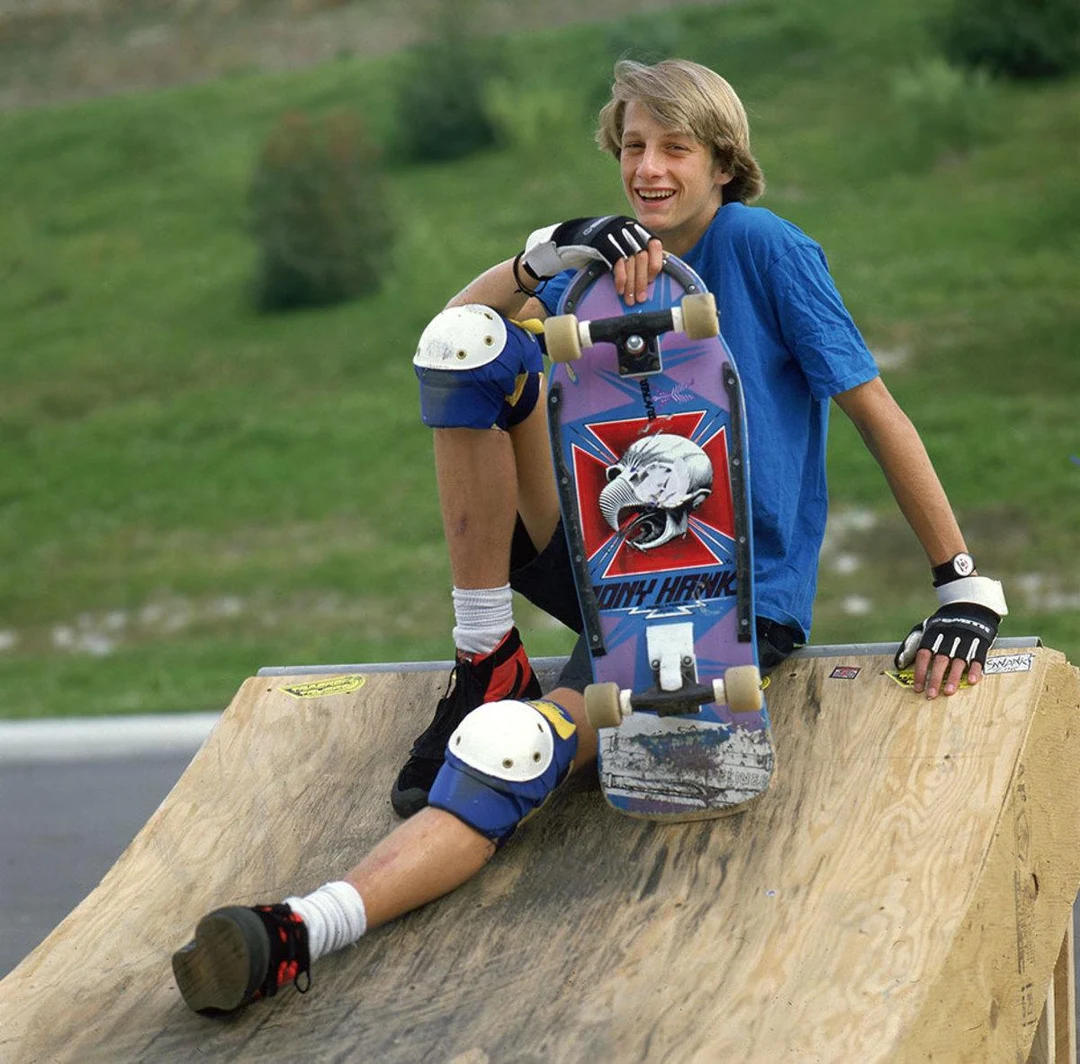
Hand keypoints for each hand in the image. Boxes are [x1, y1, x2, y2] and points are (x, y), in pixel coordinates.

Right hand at [521, 217, 662, 305]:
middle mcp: (625, 226)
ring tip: (630, 299)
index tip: (652, 281)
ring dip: (632, 283)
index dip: (655, 263)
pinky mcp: (601, 240)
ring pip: (630, 260)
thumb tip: (647, 278)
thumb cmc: (594, 249)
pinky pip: (616, 261)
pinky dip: (620, 278)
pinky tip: (620, 290)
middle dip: (642, 280)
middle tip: (641, 298)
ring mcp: (613, 232)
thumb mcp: (616, 249)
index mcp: (632, 227)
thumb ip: (631, 256)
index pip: (654, 243)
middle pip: (642, 255)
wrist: (566, 241)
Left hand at [894, 575, 1007, 698]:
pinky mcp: (980, 643)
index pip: (923, 654)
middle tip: (931, 694)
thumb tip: (898, 664)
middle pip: (940, 659)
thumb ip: (910, 645)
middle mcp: (948, 637)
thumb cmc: (942, 624)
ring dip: (953, 677)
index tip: (918, 687)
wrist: (970, 606)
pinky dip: (975, 669)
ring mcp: (965, 640)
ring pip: (958, 660)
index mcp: (933, 634)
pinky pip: (978, 657)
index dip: (920, 671)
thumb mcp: (924, 629)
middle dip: (935, 678)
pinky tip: (971, 681)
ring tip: (949, 692)